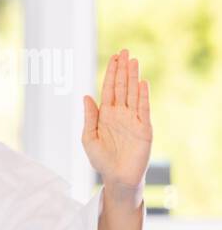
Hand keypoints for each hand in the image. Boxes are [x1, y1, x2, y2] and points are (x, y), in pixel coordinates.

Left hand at [82, 49, 152, 192]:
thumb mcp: (89, 137)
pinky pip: (143, 109)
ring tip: (133, 60)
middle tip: (125, 51)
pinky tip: (142, 83)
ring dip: (133, 77)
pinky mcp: (144, 128)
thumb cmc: (101, 160)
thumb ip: (89, 117)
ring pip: (133, 93)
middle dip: (122, 69)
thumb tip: (86, 96)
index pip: (109, 89)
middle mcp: (121, 114)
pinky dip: (142, 96)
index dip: (111, 73)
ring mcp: (133, 120)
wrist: (117, 177)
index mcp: (106, 115)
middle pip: (122, 87)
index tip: (114, 58)